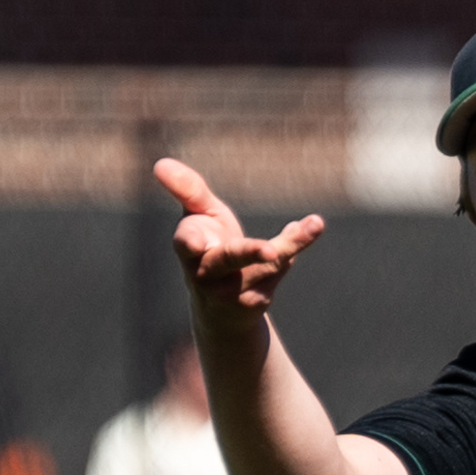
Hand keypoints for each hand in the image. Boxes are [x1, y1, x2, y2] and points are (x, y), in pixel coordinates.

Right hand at [154, 158, 323, 322]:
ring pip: (267, 264)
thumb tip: (159, 163)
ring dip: (292, 243)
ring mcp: (233, 293)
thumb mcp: (198, 218)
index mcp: (188, 251)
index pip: (186, 244)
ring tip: (315, 223)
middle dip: (250, 253)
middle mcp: (207, 276)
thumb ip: (188, 191)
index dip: (191, 243)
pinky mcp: (256, 302)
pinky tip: (311, 226)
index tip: (196, 242)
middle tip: (272, 253)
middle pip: (231, 259)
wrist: (220, 311)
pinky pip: (281, 267)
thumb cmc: (207, 251)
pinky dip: (295, 243)